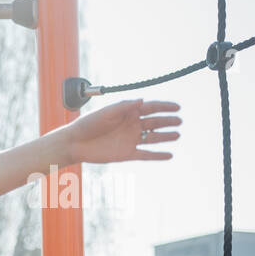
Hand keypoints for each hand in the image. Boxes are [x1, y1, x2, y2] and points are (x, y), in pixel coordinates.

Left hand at [65, 98, 180, 164]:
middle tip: (179, 121)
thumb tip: (143, 100)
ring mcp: (131, 140)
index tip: (177, 107)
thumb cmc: (88, 124)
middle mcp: (132, 125)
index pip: (151, 108)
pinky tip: (169, 155)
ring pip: (153, 138)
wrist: (75, 143)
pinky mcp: (127, 154)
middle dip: (168, 121)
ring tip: (177, 135)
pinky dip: (157, 155)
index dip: (165, 107)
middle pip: (155, 123)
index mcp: (128, 112)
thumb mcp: (106, 112)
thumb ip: (124, 106)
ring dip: (166, 137)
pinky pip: (146, 155)